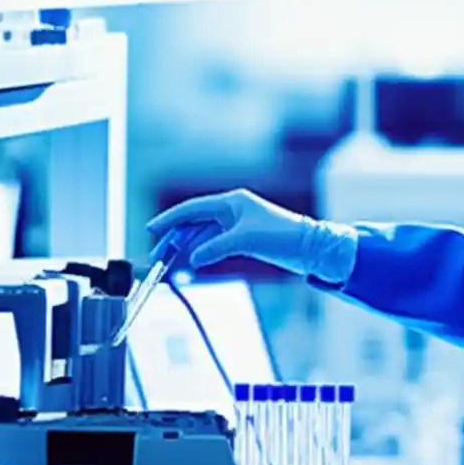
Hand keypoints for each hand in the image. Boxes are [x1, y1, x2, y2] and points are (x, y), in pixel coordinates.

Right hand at [146, 189, 357, 282]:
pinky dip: (202, 252)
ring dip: (186, 247)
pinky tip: (192, 261)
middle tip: (157, 254)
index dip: (170, 219)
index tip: (151, 229)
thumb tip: (194, 258)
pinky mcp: (245, 239)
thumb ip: (216, 248)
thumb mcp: (246, 241)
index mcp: (232, 202)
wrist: (311, 248)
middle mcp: (232, 210)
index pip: (192, 208)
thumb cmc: (283, 236)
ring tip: (168, 262)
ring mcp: (238, 224)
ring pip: (203, 234)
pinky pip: (215, 243)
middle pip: (194, 222)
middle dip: (174, 238)